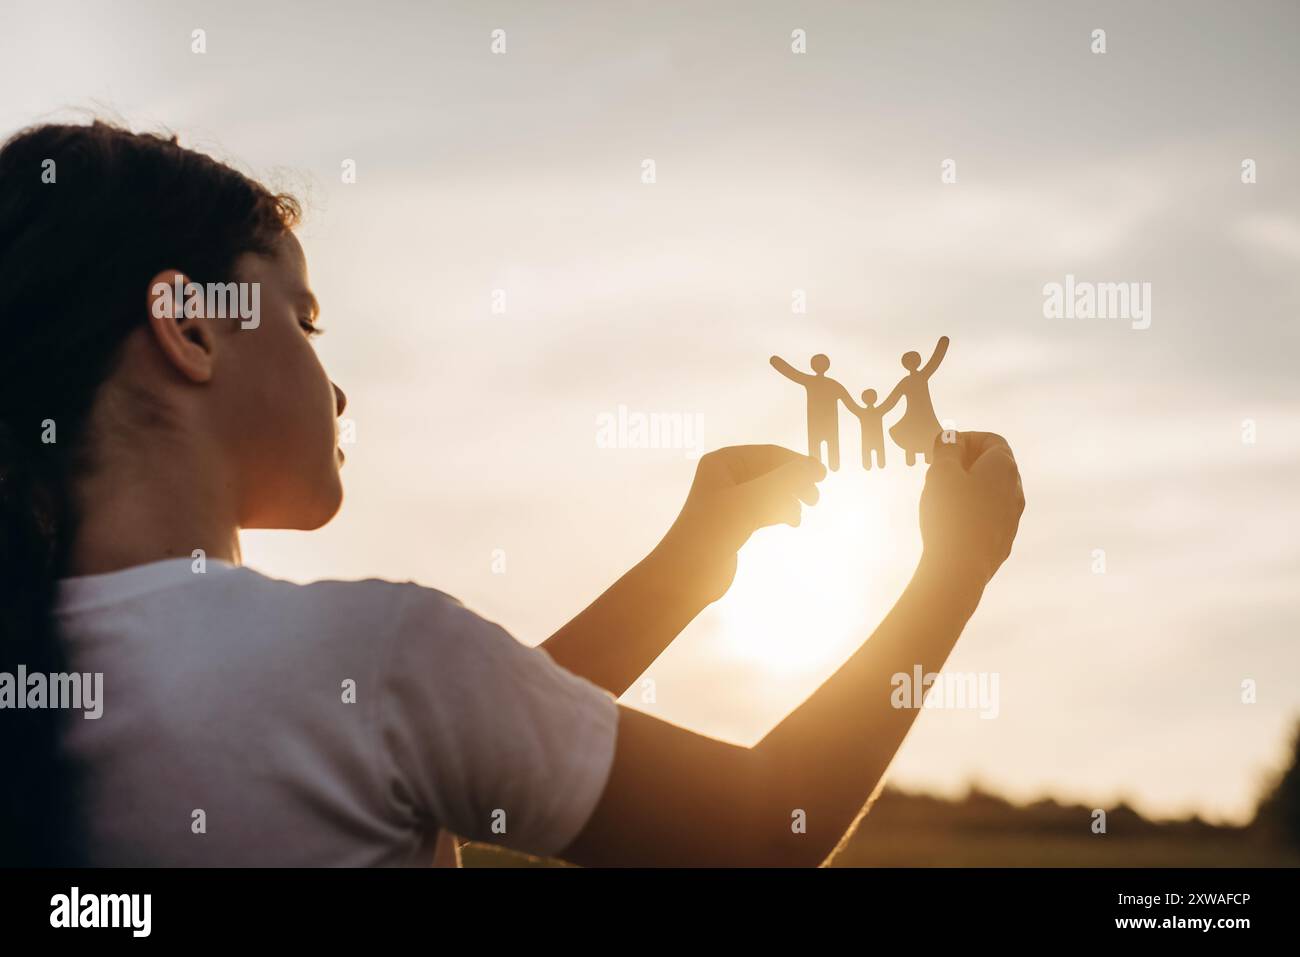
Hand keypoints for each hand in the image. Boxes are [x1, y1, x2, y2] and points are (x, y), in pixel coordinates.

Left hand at [654, 445, 826, 603]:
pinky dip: (779, 511)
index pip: (769, 453)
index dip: (797, 462)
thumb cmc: (716, 529)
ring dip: (788, 499)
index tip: (822, 475)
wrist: (688, 573)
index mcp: (723, 461)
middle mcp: (725, 475)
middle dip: (794, 483)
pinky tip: (791, 521)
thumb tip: (812, 467)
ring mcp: (729, 499)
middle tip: (814, 499)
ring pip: (769, 491)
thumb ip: (785, 480)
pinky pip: (763, 508)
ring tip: (800, 515)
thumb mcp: (754, 500)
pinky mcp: (734, 521)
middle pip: (770, 471)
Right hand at [919, 431, 1024, 588]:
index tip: (943, 449)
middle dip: (966, 462)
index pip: (992, 440)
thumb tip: (951, 438)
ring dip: (969, 487)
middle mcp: (1014, 489)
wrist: (960, 568)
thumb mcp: (941, 471)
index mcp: (1003, 467)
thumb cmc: (951, 514)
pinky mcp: (1003, 538)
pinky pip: (988, 515)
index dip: (966, 438)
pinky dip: (972, 510)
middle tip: (939, 471)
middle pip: (993, 465)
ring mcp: (1012, 516)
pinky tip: (951, 521)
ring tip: (941, 496)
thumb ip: (947, 449)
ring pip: (991, 491)